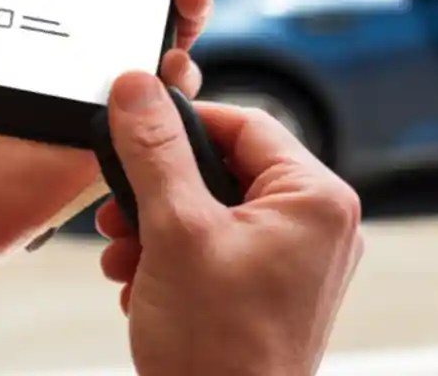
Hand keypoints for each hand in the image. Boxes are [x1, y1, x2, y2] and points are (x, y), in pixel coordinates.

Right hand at [96, 73, 363, 375]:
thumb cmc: (218, 348)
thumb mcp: (176, 232)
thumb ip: (155, 152)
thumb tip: (136, 89)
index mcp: (317, 198)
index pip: (247, 123)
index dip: (183, 123)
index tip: (133, 125)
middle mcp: (321, 224)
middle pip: (228, 169)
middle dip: (160, 190)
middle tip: (116, 208)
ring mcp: (301, 261)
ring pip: (218, 211)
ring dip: (159, 227)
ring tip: (123, 255)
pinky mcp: (276, 291)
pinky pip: (223, 248)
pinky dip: (177, 257)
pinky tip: (140, 282)